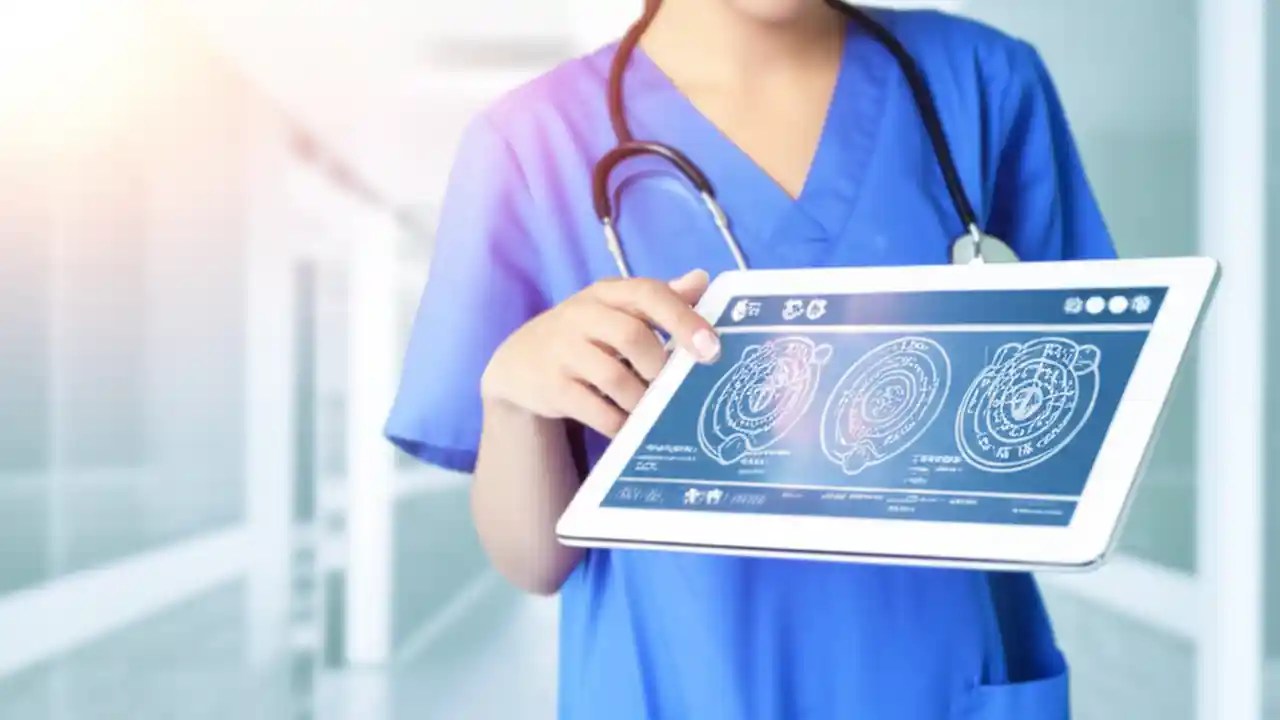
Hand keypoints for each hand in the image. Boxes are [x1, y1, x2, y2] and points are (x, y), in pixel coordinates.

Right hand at [481, 269, 719, 436]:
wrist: (518, 362)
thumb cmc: (584, 335)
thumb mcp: (616, 310)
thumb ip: (659, 299)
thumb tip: (702, 280)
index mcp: (607, 292)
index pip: (649, 293)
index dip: (683, 319)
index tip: (712, 349)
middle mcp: (582, 314)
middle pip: (632, 336)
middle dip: (661, 367)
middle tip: (677, 389)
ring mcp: (563, 349)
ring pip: (615, 377)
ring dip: (643, 400)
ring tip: (656, 412)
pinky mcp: (552, 385)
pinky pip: (595, 409)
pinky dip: (620, 422)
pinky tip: (631, 427)